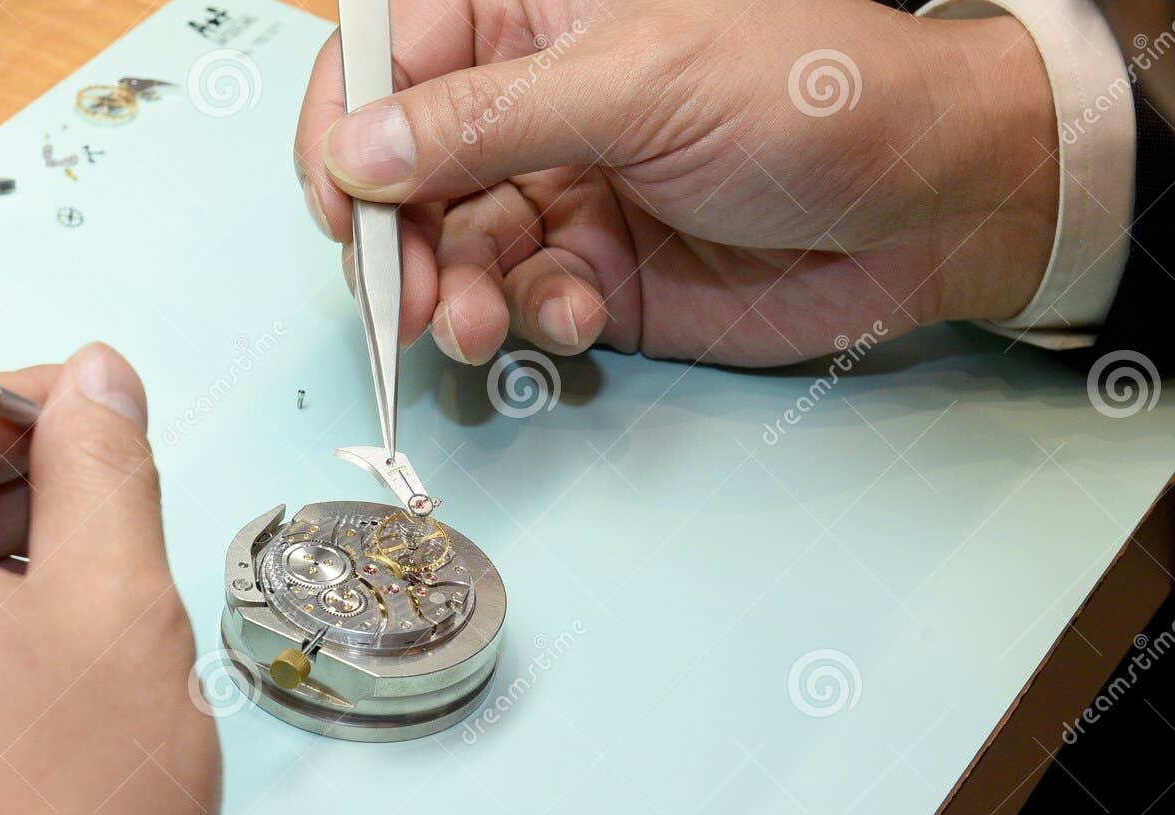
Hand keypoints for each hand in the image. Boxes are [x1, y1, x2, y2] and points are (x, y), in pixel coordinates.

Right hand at [296, 0, 1058, 365]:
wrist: (930, 205)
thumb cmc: (812, 96)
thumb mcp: (638, 85)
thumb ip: (487, 121)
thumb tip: (361, 151)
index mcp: (537, 12)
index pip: (394, 57)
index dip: (347, 128)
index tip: (340, 201)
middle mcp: (534, 100)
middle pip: (406, 169)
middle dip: (396, 239)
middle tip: (402, 299)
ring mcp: (561, 188)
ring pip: (454, 248)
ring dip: (456, 295)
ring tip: (479, 326)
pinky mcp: (594, 268)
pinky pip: (521, 300)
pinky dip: (533, 318)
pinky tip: (577, 315)